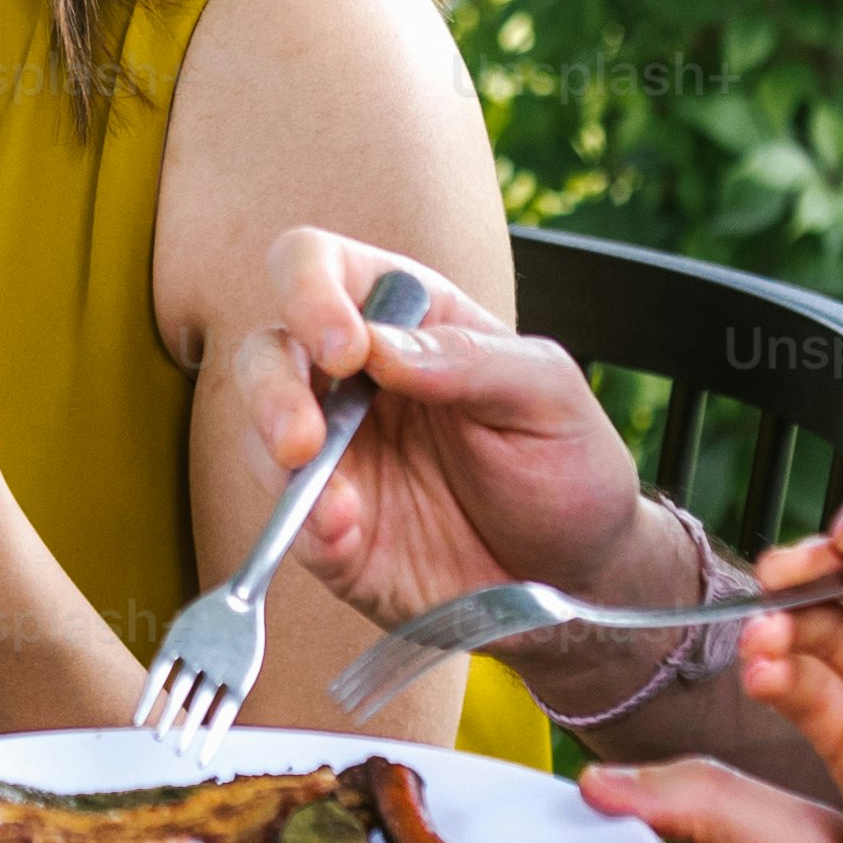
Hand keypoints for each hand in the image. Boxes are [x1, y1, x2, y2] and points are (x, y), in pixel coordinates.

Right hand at [215, 230, 669, 632]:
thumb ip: (469, 358)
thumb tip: (378, 346)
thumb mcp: (547, 393)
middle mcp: (354, 383)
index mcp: (405, 322)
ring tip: (335, 503)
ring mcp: (339, 459)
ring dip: (278, 462)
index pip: (320, 268)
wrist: (583, 575)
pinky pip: (292, 524)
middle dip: (271, 388)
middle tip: (303, 436)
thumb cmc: (567, 464)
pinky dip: (304, 528)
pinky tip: (342, 534)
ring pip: (259, 437)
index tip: (345, 347)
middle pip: (268, 351)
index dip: (311, 293)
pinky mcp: (335, 534)